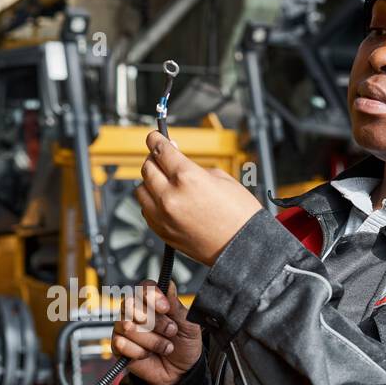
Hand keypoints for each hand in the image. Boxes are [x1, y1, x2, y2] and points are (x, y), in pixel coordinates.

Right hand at [112, 279, 200, 384]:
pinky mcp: (118, 346)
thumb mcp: (188, 325)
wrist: (180, 372)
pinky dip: (140, 352)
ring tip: (164, 346)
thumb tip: (169, 286)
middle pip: (132, 305)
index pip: (144, 287)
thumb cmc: (183, 345)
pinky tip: (148, 354)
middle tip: (170, 331)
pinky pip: (121, 344)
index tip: (166, 308)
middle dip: (155, 322)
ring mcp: (124, 328)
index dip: (153, 296)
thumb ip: (177, 306)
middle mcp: (135, 311)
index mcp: (152, 302)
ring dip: (152, 340)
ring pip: (127, 326)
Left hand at [134, 130, 262, 265]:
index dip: (156, 139)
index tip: (153, 136)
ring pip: (141, 189)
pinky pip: (145, 209)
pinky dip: (151, 201)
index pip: (161, 150)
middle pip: (147, 167)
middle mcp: (170, 196)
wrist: (243, 248)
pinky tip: (164, 199)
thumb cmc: (240, 215)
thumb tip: (175, 161)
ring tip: (164, 180)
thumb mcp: (221, 178)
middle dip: (154, 158)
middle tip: (161, 156)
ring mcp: (163, 216)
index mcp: (187, 177)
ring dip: (150, 181)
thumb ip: (193, 167)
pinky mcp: (161, 231)